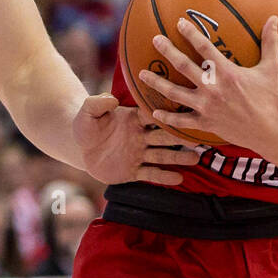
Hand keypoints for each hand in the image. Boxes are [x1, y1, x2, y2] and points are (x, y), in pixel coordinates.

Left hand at [72, 93, 199, 185]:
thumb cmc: (86, 125)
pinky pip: (150, 174)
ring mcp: (138, 154)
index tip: (182, 114)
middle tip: (197, 139)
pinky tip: (178, 178)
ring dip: (178, 158)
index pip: (152, 116)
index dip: (165, 115)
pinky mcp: (133, 171)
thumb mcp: (88, 111)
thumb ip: (97, 103)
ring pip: (161, 156)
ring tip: (195, 159)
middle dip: (179, 138)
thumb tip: (110, 99)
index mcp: (133, 119)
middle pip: (163, 137)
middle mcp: (140, 136)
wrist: (80, 148)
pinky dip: (164, 177)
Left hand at [137, 15, 277, 153]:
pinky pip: (181, 121)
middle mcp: (212, 88)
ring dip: (157, 83)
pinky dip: (167, 117)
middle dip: (167, 51)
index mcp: (227, 73)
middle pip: (183, 66)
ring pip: (175, 93)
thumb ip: (270, 42)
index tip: (178, 22)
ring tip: (141, 74)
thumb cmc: (271, 98)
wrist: (270, 132)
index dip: (190, 33)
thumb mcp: (272, 68)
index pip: (204, 47)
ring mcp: (206, 107)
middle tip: (155, 40)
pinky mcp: (205, 123)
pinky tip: (154, 112)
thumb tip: (274, 18)